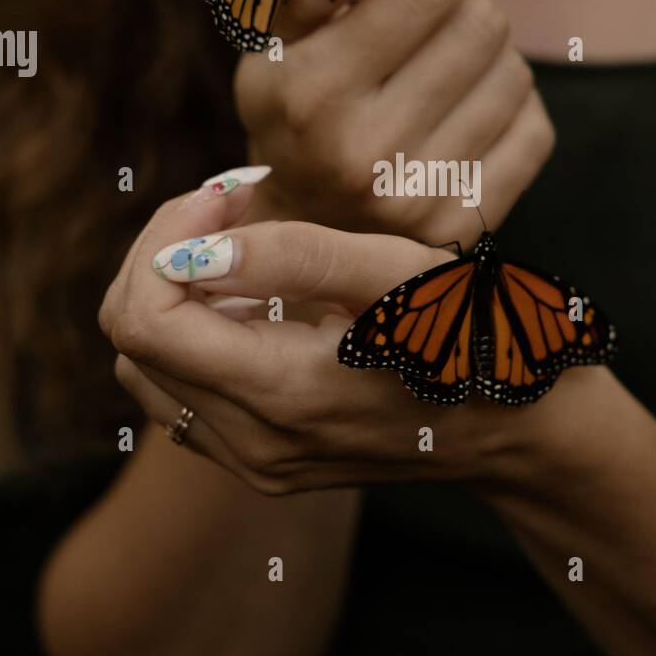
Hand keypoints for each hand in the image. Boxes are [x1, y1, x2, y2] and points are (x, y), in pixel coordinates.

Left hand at [99, 182, 555, 495]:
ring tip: (244, 245)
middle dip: (164, 254)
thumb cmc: (475, 335)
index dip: (162, 239)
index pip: (142, 318)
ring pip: (150, 368)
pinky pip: (186, 394)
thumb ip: (294, 258)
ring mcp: (257, 461)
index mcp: (281, 395)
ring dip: (176, 294)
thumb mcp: (399, 275)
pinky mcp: (266, 461)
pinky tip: (255, 297)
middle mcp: (255, 443)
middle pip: (132, 340)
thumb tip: (191, 250)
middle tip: (231, 204)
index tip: (226, 194)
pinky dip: (199, 335)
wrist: (522, 427)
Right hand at [234, 0, 554, 243]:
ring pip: (515, 75)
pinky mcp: (465, 228)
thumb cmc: (290, 112)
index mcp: (314, 94)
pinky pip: (535, 132)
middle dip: (463, 4)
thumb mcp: (270, 39)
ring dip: (488, 57)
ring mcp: (419, 200)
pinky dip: (511, 110)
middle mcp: (366, 155)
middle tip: (434, 19)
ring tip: (446, 68)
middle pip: (482, 25)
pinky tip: (468, 111)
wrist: (299, 229)